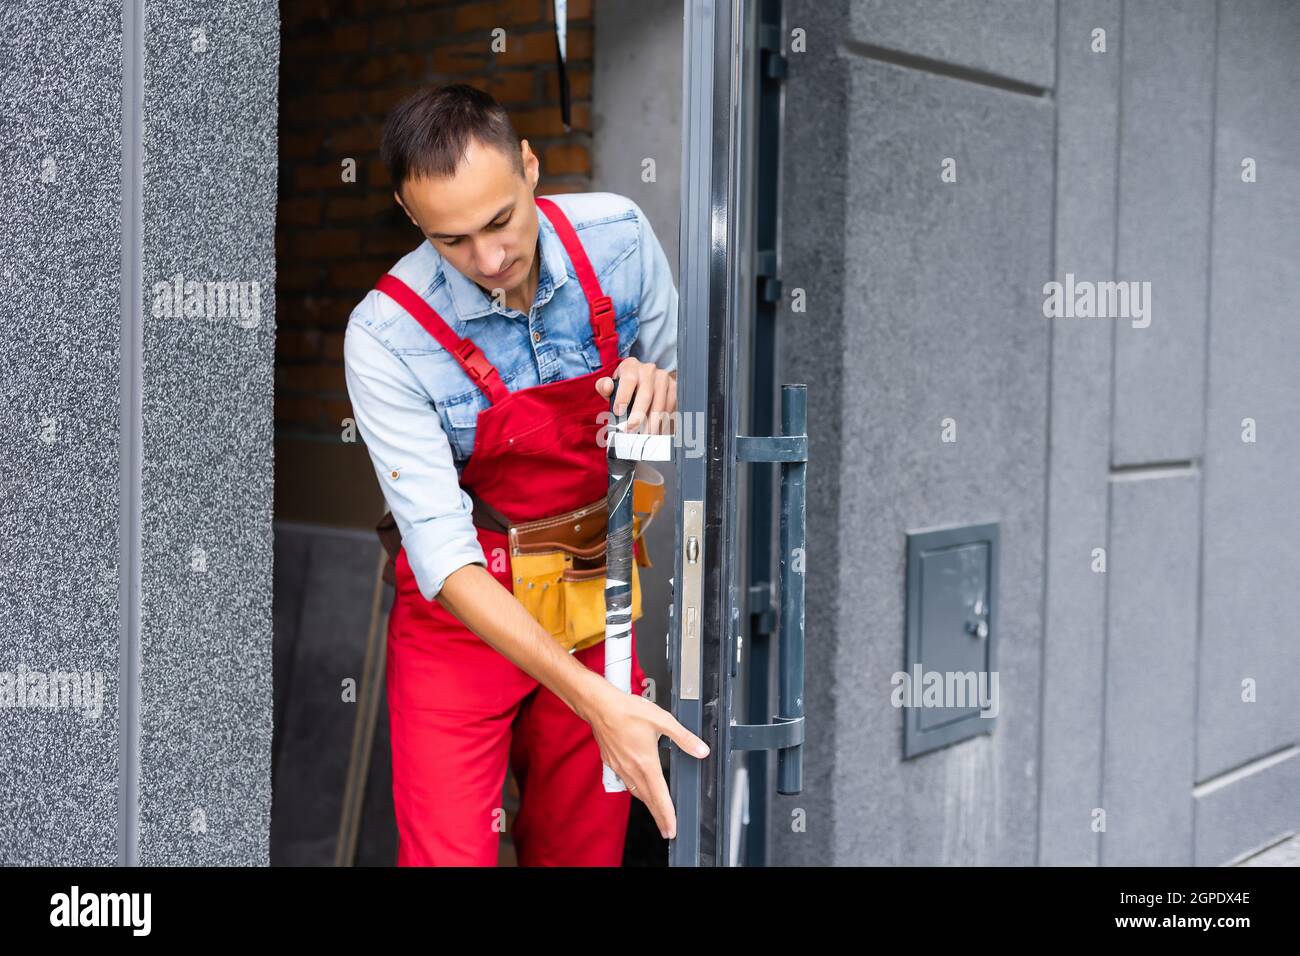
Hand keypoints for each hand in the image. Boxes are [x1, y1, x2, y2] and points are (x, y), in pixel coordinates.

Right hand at [582, 676, 708, 839]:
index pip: (659, 796)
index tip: (671, 829)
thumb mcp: (662, 720)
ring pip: (635, 792)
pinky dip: (634, 789)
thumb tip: (701, 750)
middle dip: (658, 816)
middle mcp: (631, 769)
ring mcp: (619, 767)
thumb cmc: (627, 711)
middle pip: (647, 800)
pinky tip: (637, 786)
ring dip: (647, 804)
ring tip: (655, 811)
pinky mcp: (611, 762)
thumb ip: (683, 737)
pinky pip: (624, 782)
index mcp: (646, 762)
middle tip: (667, 829)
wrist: (600, 706)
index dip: (667, 815)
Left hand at [596, 358, 676, 434]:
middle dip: (639, 414)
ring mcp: (664, 378)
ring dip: (652, 422)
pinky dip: (663, 421)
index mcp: (631, 366)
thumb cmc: (624, 387)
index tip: (618, 412)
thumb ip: (603, 386)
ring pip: (660, 403)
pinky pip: (670, 406)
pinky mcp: (674, 388)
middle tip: (632, 429)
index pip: (628, 380)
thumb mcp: (611, 385)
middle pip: (646, 394)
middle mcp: (649, 369)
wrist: (644, 382)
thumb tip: (606, 386)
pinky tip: (656, 431)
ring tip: (644, 434)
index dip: (623, 396)